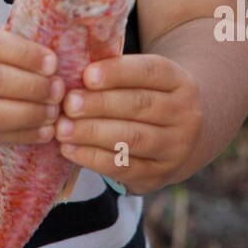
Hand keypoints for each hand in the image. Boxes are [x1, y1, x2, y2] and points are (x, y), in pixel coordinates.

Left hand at [55, 53, 202, 194]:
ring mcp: (176, 148)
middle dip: (99, 104)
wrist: (183, 138)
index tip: (87, 75)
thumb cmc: (147, 98)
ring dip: (92, 133)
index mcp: (180, 82)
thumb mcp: (144, 80)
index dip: (118, 72)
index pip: (150, 71)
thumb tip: (71, 71)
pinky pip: (123, 167)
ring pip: (132, 138)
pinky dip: (92, 158)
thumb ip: (115, 73)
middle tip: (68, 103)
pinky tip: (70, 149)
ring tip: (62, 128)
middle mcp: (185, 114)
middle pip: (140, 106)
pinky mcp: (159, 175)